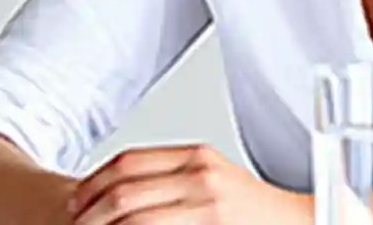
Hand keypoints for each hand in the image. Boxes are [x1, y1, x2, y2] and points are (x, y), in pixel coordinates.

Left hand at [65, 143, 311, 224]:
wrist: (297, 222)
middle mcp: (199, 173)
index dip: (92, 183)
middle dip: (89, 213)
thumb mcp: (212, 182)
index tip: (75, 203)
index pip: (127, 162)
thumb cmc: (253, 213)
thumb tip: (122, 200)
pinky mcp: (212, 222)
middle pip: (123, 189)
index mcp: (195, 155)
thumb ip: (174, 181)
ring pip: (133, 215)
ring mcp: (206, 200)